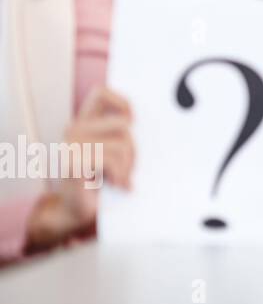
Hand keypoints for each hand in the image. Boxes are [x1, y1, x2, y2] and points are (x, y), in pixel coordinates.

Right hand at [28, 86, 133, 252]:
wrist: (75, 211)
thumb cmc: (99, 180)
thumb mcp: (113, 152)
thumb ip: (121, 134)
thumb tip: (150, 123)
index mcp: (83, 122)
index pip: (101, 93)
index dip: (123, 103)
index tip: (133, 123)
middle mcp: (73, 130)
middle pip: (124, 125)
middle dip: (133, 149)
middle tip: (127, 167)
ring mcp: (70, 146)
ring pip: (123, 145)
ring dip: (128, 166)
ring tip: (120, 178)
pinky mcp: (73, 163)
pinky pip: (112, 160)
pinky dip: (120, 175)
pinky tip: (116, 185)